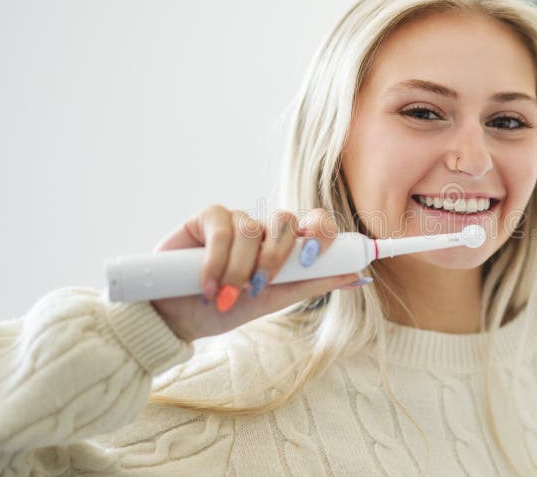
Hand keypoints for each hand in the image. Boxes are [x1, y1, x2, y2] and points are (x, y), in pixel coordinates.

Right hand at [149, 205, 361, 341]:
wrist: (178, 318)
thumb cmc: (226, 309)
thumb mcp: (272, 301)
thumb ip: (312, 285)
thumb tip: (359, 278)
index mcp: (286, 248)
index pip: (316, 225)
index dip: (322, 234)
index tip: (313, 258)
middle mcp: (264, 231)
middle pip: (287, 221)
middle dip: (275, 258)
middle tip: (258, 287)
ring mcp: (236, 221)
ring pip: (253, 231)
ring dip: (239, 270)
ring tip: (223, 296)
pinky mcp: (208, 218)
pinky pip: (223, 229)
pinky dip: (216, 261)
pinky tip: (206, 286)